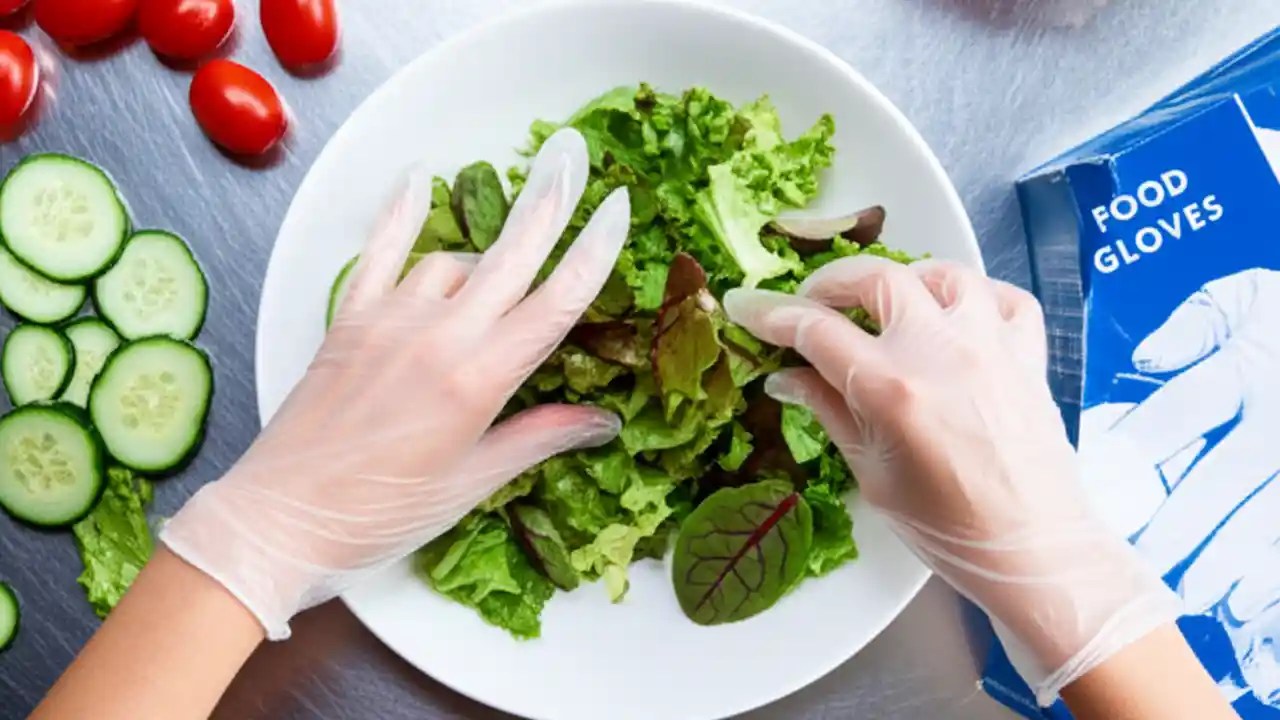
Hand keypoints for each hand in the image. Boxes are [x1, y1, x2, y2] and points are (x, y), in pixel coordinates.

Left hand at [161, 129, 630, 638]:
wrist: (282, 517)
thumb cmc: (381, 513)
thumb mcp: (472, 483)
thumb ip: (538, 438)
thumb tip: (602, 421)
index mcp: (477, 381)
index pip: (554, 304)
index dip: (593, 253)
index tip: (620, 209)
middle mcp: (437, 338)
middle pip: (510, 258)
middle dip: (549, 203)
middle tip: (576, 154)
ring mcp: (389, 322)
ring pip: (453, 261)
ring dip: (486, 254)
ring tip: (503, 272)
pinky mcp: (348, 320)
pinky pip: (380, 253)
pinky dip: (399, 214)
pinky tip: (415, 178)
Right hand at [723, 256, 1179, 704]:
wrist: (1032, 550)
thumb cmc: (946, 528)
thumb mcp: (871, 475)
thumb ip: (828, 412)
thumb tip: (785, 377)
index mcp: (891, 388)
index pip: (815, 329)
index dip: (770, 313)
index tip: (746, 306)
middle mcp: (941, 351)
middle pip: (876, 278)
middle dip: (830, 283)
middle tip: (810, 305)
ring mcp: (991, 346)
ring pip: (943, 273)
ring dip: (904, 279)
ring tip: (886, 305)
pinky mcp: (1028, 354)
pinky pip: (1004, 297)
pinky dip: (975, 296)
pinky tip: (955, 317)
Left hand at [1096, 269, 1279, 575]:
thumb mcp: (1243, 300)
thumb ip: (1195, 326)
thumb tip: (1148, 358)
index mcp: (1247, 368)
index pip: (1184, 409)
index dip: (1142, 444)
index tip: (1102, 478)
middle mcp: (1277, 418)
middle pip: (1225, 476)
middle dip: (1184, 522)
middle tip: (1143, 560)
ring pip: (1267, 517)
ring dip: (1236, 561)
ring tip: (1204, 595)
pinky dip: (1271, 576)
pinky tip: (1249, 605)